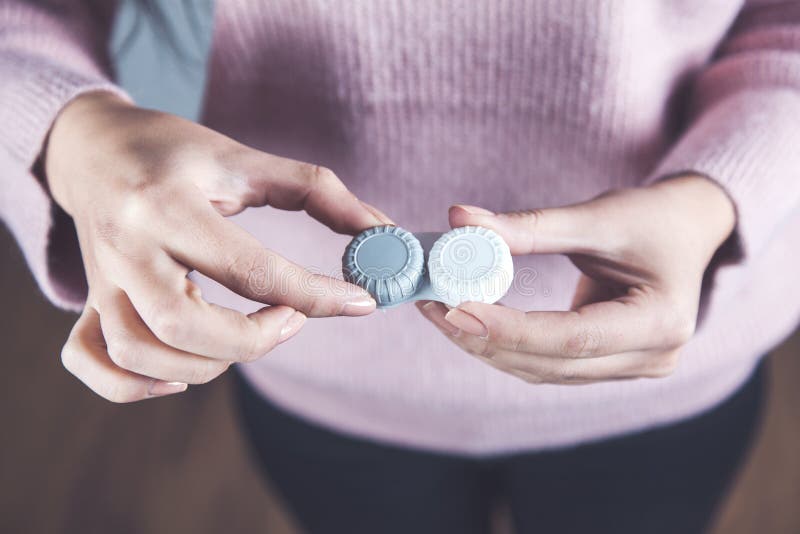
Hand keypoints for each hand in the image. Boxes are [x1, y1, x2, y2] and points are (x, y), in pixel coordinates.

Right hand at [45, 92, 390, 401]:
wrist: (94, 147)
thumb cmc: (176, 151)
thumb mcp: (243, 158)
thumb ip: (316, 190)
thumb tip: (380, 229)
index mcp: (167, 204)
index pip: (249, 269)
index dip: (315, 295)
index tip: (360, 302)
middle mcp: (126, 247)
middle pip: (184, 325)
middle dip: (254, 339)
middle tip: (294, 318)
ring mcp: (101, 280)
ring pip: (140, 354)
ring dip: (206, 364)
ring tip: (248, 337)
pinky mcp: (90, 300)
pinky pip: (93, 362)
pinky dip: (137, 385)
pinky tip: (183, 373)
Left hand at [417, 175, 735, 383]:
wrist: (687, 230)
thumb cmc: (653, 217)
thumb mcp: (599, 215)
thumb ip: (530, 225)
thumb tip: (458, 220)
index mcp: (660, 322)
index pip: (571, 338)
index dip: (509, 328)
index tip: (455, 308)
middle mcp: (651, 357)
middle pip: (550, 362)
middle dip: (484, 338)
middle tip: (433, 307)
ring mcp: (631, 368)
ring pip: (542, 370)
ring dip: (487, 346)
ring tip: (440, 312)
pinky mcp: (609, 365)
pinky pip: (547, 365)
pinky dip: (506, 346)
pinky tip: (469, 322)